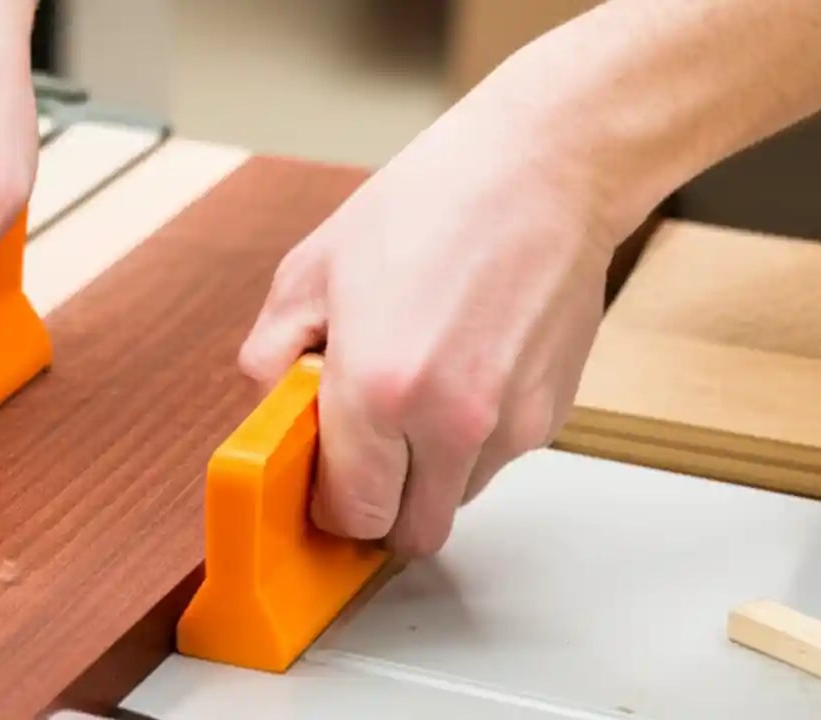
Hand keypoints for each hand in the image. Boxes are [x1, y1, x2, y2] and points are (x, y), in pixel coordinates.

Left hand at [239, 100, 643, 557]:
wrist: (540, 171)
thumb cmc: (426, 207)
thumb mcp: (310, 271)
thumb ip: (271, 358)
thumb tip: (268, 416)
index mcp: (380, 390)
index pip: (351, 513)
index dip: (329, 507)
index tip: (322, 485)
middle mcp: (452, 423)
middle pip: (411, 532)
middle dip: (380, 508)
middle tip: (363, 458)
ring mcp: (510, 424)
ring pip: (457, 499)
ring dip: (429, 473)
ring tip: (418, 392)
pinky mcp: (552, 414)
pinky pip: (496, 459)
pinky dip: (472, 439)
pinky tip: (463, 368)